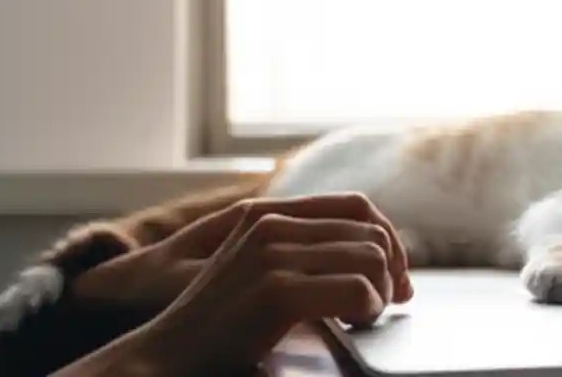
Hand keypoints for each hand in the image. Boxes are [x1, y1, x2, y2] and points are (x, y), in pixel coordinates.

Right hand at [70, 192, 413, 317]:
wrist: (164, 354)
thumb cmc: (214, 325)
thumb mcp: (253, 271)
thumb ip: (298, 253)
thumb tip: (370, 258)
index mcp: (265, 215)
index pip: (356, 206)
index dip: (388, 238)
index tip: (397, 274)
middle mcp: (270, 225)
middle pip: (371, 232)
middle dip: (391, 270)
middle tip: (388, 303)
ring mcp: (272, 255)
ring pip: (371, 259)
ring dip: (381, 292)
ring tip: (365, 316)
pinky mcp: (277, 291)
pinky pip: (357, 290)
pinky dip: (369, 308)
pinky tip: (355, 324)